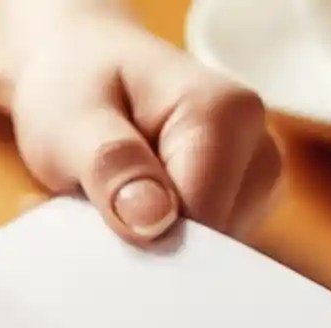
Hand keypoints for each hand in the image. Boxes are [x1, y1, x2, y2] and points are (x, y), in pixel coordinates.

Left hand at [9, 9, 280, 243]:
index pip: (203, 219)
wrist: (81, 68)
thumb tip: (154, 222)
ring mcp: (256, 179)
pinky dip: (160, 243)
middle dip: (149, 245)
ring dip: (151, 245)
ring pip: (209, 256)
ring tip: (112, 199)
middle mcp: (258, 146)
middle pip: (214, 245)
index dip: (148, 241)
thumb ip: (111, 166)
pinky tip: (131, 209)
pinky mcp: (242, 205)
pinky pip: (204, 252)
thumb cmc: (76, 87)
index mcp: (226, 113)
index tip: (99, 228)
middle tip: (95, 206)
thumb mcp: (71, 121)